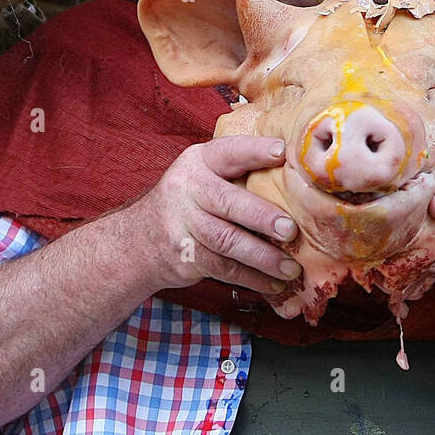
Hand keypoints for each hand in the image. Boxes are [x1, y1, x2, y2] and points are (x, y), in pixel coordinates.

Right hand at [130, 133, 302, 296]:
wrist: (138, 240)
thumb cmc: (190, 201)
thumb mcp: (203, 174)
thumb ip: (237, 170)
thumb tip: (296, 171)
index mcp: (199, 161)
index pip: (228, 152)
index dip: (255, 151)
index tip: (281, 153)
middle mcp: (187, 188)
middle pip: (227, 202)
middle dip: (261, 216)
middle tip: (290, 229)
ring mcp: (183, 223)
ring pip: (226, 241)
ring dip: (262, 257)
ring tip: (290, 267)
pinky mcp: (185, 254)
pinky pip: (223, 268)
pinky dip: (252, 278)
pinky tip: (274, 282)